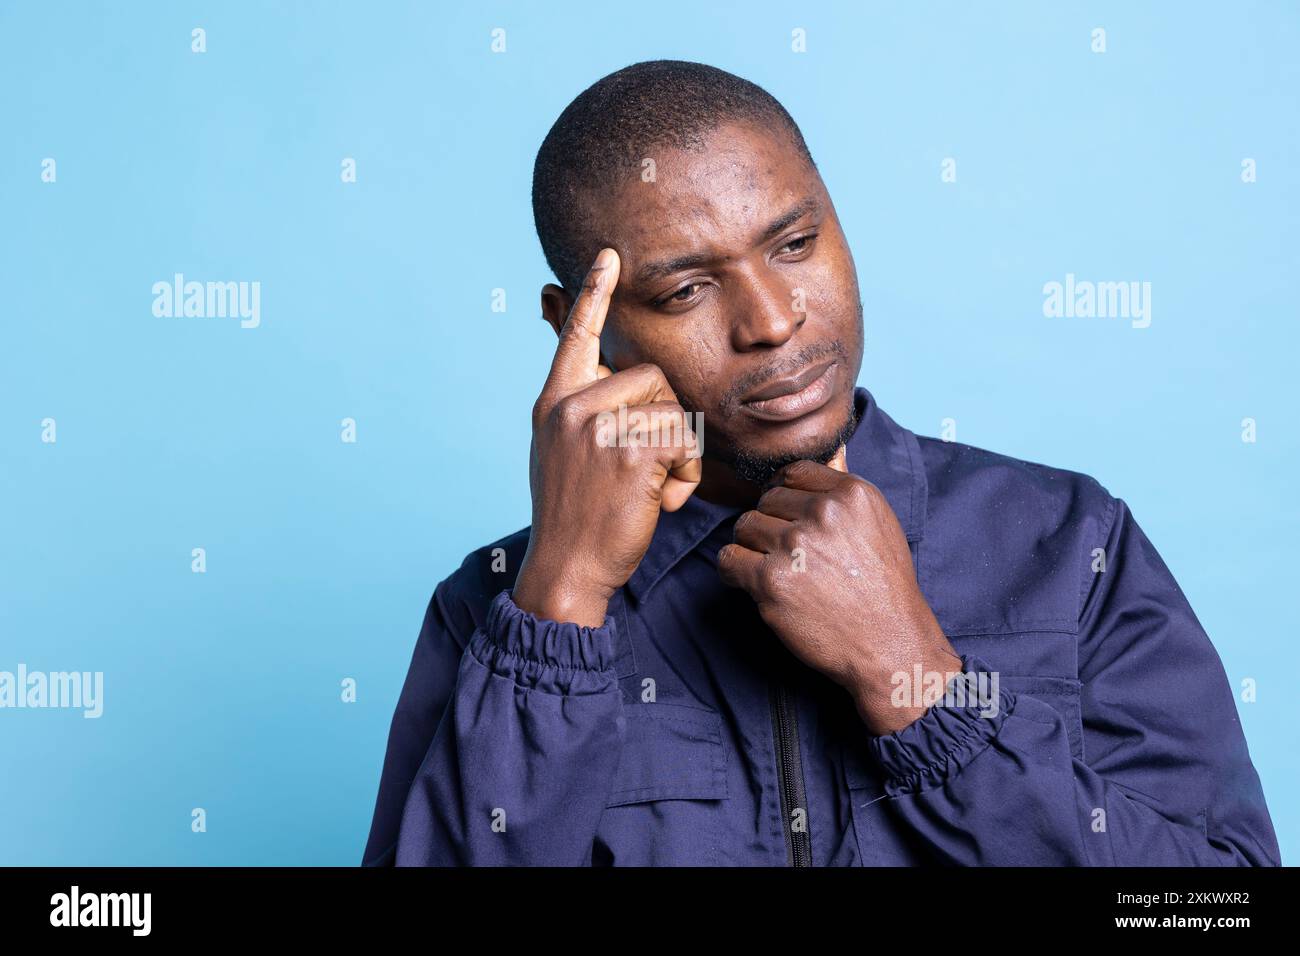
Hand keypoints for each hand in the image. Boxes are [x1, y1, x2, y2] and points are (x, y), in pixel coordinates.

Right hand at [512, 249, 701, 627]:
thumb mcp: (563, 453)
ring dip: (679, 452)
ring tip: (651, 487)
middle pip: (652, 375)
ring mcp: (597, 425)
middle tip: (648, 468)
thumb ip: (584, 413)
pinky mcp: (630, 449)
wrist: (566, 570)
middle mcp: (570, 405)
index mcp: (554, 402)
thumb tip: (615, 380)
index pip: (576, 334)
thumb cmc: (575, 518)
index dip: (594, 293)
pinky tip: (659, 500)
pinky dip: (684, 474)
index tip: (610, 255)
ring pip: (673, 406)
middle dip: (667, 420)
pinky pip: (684, 439)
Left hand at [717, 452, 961, 734]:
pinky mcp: (770, 581)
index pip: (792, 473)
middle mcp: (822, 514)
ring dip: (753, 548)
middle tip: (791, 556)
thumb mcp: (878, 524)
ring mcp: (794, 546)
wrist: (889, 644)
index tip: (789, 518)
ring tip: (778, 571)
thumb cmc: (884, 588)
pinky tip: (753, 582)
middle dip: (771, 525)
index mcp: (850, 493)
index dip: (785, 496)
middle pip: (766, 500)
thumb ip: (844, 492)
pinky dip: (734, 571)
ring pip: (744, 527)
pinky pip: (728, 559)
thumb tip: (822, 458)